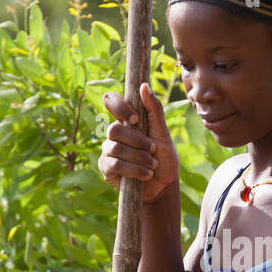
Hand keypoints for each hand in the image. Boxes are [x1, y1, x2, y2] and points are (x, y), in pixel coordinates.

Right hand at [97, 83, 178, 204]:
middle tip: (153, 150)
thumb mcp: (163, 133)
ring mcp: (108, 151)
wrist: (164, 185)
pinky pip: (114, 165)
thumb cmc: (164, 158)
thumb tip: (144, 86)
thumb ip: (154, 110)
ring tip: (153, 164)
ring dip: (139, 158)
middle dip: (137, 141)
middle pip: (113, 129)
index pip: (111, 101)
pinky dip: (134, 170)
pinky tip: (145, 174)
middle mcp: (114, 133)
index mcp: (126, 120)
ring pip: (115, 148)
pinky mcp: (107, 169)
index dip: (119, 107)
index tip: (134, 119)